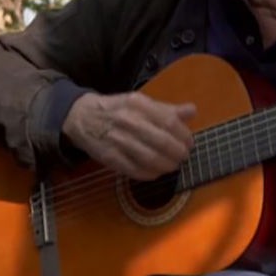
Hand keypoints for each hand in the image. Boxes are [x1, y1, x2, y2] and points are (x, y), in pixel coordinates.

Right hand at [62, 92, 195, 180]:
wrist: (82, 117)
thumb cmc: (117, 110)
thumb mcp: (140, 102)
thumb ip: (166, 109)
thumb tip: (192, 110)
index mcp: (138, 104)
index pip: (169, 122)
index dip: (183, 135)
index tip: (189, 142)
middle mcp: (128, 121)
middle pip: (162, 142)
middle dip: (178, 153)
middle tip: (183, 156)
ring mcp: (118, 140)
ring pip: (150, 158)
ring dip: (167, 165)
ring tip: (172, 165)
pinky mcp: (110, 157)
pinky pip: (135, 170)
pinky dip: (150, 174)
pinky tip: (156, 171)